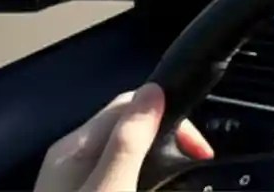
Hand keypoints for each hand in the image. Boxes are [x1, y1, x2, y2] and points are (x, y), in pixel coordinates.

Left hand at [34, 83, 214, 191]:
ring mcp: (77, 183)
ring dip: (160, 161)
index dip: (170, 117)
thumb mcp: (109, 191)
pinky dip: (146, 179)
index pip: (129, 105)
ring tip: (182, 180)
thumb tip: (153, 91)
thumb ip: (128, 143)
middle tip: (198, 166)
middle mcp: (73, 160)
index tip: (199, 150)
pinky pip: (120, 175)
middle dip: (169, 140)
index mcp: (75, 148)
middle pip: (130, 127)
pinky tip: (158, 189)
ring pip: (129, 154)